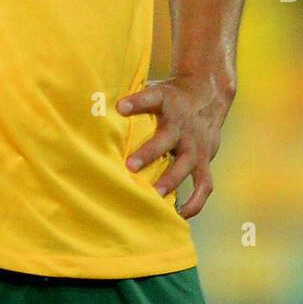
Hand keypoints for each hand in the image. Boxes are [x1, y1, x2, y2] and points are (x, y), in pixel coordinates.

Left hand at [115, 73, 234, 219]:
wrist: (208, 93)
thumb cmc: (170, 98)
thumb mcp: (155, 89)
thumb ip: (132, 99)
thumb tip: (94, 104)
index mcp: (166, 101)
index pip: (152, 97)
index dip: (137, 102)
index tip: (120, 107)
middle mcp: (181, 124)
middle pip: (166, 138)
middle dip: (149, 153)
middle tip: (130, 166)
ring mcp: (195, 144)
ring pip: (185, 164)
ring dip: (169, 181)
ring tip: (154, 197)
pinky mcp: (205, 159)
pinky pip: (204, 184)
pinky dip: (195, 201)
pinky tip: (179, 214)